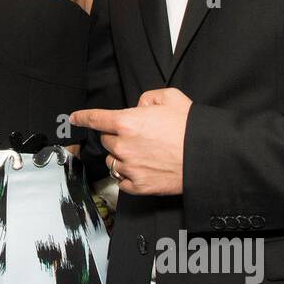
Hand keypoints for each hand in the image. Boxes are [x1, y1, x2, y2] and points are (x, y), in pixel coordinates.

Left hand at [70, 88, 192, 194]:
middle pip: (108, 140)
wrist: (208, 156)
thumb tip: (139, 107)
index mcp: (127, 122)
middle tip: (142, 137)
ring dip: (122, 157)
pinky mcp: (138, 186)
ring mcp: (129, 168)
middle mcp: (123, 146)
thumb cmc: (191, 128)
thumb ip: (147, 98)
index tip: (75, 118)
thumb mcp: (170, 97)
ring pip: (113, 161)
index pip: (95, 118)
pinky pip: (122, 180)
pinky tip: (144, 168)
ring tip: (145, 154)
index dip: (82, 117)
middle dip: (119, 137)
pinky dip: (129, 175)